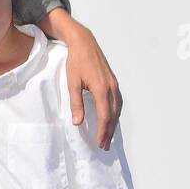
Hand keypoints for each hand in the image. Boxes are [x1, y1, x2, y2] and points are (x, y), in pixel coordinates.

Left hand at [64, 26, 122, 149]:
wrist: (84, 43)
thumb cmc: (76, 62)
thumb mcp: (72, 83)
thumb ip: (76, 103)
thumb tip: (78, 123)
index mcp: (101, 89)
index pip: (104, 116)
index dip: (102, 131)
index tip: (100, 143)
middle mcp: (111, 88)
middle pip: (112, 115)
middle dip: (109, 132)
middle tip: (104, 146)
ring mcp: (114, 84)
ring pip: (117, 109)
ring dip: (113, 124)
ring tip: (108, 136)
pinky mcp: (113, 81)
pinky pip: (117, 102)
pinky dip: (114, 113)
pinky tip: (110, 118)